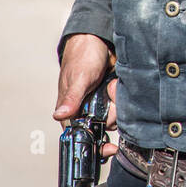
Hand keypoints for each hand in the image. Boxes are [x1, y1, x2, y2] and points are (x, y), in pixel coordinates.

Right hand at [53, 34, 118, 156]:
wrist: (99, 38)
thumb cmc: (81, 56)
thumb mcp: (78, 77)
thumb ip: (72, 98)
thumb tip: (60, 115)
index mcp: (73, 110)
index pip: (82, 136)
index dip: (96, 145)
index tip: (109, 148)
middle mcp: (88, 110)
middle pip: (105, 128)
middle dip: (112, 115)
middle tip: (109, 96)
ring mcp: (103, 104)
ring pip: (117, 117)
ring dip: (119, 103)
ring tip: (112, 84)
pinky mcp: (115, 97)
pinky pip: (125, 106)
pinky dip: (124, 96)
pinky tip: (118, 83)